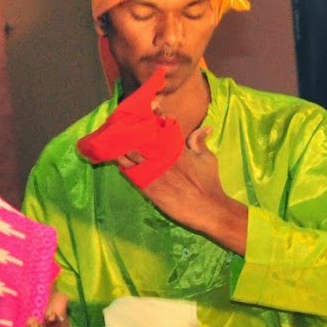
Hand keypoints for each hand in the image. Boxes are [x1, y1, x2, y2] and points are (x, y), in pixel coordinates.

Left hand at [132, 126, 247, 250]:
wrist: (207, 208)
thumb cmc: (210, 182)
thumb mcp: (208, 158)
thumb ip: (199, 142)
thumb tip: (205, 127)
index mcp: (175, 147)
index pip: (156, 128)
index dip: (146, 121)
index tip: (141, 118)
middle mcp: (162, 156)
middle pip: (137, 139)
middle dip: (128, 133)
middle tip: (122, 130)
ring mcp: (153, 171)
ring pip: (129, 154)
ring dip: (121, 148)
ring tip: (116, 145)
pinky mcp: (147, 186)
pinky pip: (128, 171)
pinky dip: (122, 165)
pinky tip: (120, 162)